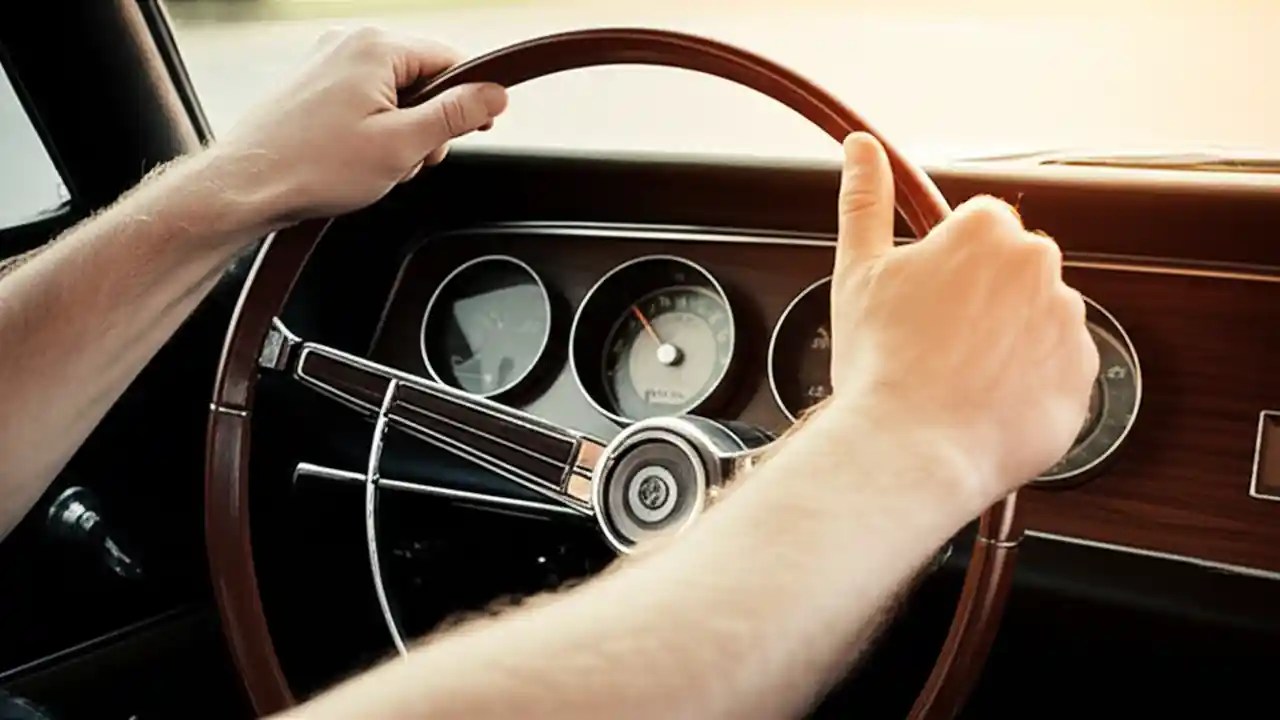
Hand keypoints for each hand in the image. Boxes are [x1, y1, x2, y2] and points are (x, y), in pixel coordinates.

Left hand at [212, 27, 506, 228]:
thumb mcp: (403, 146)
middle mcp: (348, 43)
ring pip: (393, 95)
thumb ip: (455, 116)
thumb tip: (495, 94)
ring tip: (373, 165)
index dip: (464, 103)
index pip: (450, 62)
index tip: (465, 134)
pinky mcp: (313, 84)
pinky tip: (353, 160)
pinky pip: (364, 102)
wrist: (246, 187)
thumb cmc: (313, 167)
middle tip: (406, 161)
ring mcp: (327, 62)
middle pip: (421, 80)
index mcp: (375, 47)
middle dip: (425, 126)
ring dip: (398, 134)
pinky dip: (370, 132)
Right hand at [823, 133, 1098, 503]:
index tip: (927, 299)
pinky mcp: (1083, 375)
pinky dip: (1029, 381)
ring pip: (1036, 318)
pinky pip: (1057, 367)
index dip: (947, 264)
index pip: (978, 227)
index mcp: (988, 230)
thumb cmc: (883, 365)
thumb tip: (862, 148)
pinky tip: (986, 401)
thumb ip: (865, 200)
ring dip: (1008, 338)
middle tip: (936, 342)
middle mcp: (1040, 265)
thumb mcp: (858, 271)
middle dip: (982, 298)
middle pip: (1012, 269)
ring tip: (960, 378)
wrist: (913, 449)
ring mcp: (1068, 321)